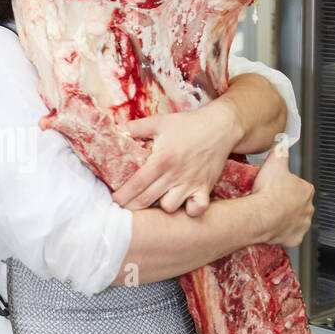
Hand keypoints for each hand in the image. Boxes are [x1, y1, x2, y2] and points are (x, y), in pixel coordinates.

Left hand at [111, 102, 239, 215]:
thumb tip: (115, 130)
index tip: (114, 201)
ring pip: (170, 207)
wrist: (220, 126)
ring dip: (160, 208)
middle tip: (124, 208)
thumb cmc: (187, 125)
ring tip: (155, 200)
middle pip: (148, 199)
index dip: (123, 195)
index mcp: (161, 159)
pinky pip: (197, 209)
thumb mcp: (159, 122)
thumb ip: (135, 128)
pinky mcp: (205, 188)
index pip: (137, 183)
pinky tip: (183, 204)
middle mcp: (175, 174)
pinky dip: (189, 211)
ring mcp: (191, 183)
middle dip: (132, 206)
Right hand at [251, 139, 314, 246]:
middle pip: (298, 204)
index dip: (286, 186)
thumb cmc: (268, 192)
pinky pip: (289, 236)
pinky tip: (273, 229)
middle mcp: (308, 208)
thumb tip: (282, 145)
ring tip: (270, 215)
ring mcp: (302, 224)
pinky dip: (282, 233)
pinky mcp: (294, 238)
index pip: (299, 186)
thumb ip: (280, 152)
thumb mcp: (274, 163)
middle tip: (271, 201)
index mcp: (306, 190)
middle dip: (287, 204)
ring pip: (295, 221)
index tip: (276, 187)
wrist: (261, 215)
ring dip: (285, 219)